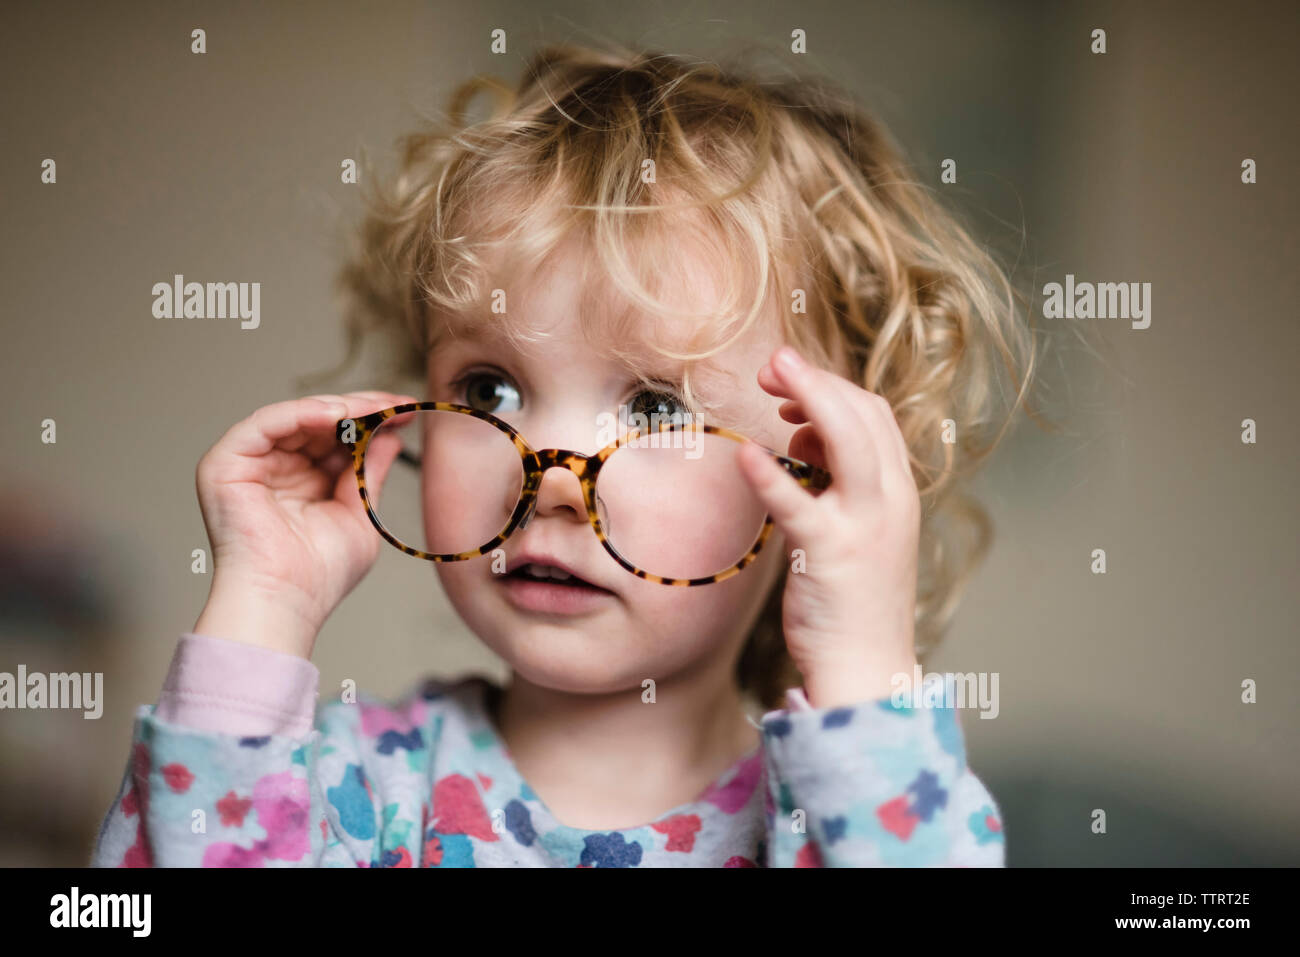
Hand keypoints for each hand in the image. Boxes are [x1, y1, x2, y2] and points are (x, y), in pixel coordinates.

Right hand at [193, 391, 419, 658]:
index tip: (404, 411)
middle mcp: (271, 468)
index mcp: (300, 481)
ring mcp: (247, 464)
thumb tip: (389, 434)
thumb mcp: (359, 513)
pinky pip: (267, 423)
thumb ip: (369, 471)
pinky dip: (303, 413)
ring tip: (373, 409)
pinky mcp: (225, 462)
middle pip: (316, 422)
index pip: (335, 438)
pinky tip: (339, 415)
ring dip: (339, 408)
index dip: (370, 421)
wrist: (285, 603)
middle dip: (361, 409)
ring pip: (295, 417)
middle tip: (396, 404)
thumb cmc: (319, 575)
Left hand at [736, 346, 920, 708]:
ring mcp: (865, 527)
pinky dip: (772, 476)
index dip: (828, 386)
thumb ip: (832, 477)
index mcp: (895, 490)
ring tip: (767, 383)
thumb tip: (799, 436)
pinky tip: (746, 455)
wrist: (868, 667)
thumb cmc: (852, 597)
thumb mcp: (853, 524)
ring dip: (809, 398)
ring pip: (850, 442)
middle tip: (772, 363)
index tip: (786, 382)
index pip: (872, 414)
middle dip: (816, 379)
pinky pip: (800, 506)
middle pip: (863, 415)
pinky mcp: (831, 557)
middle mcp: (890, 501)